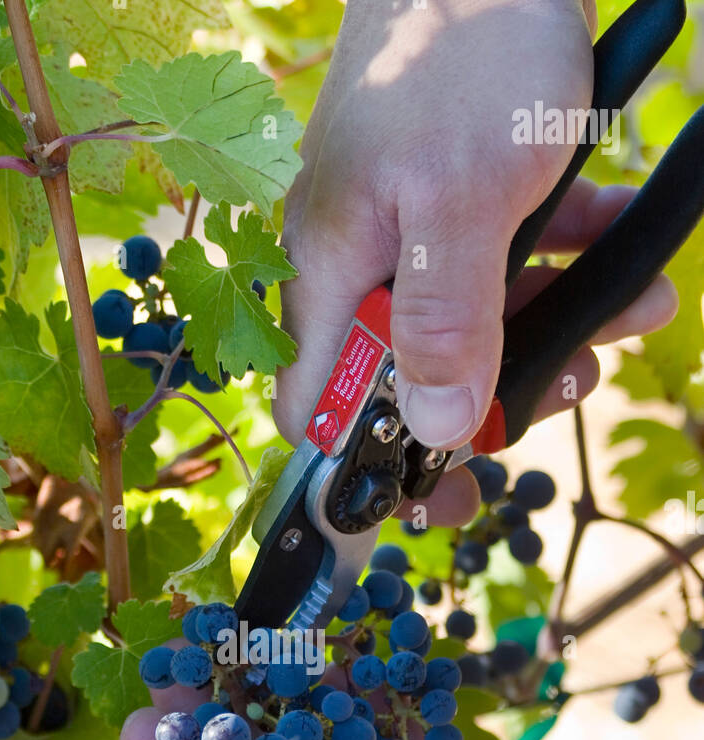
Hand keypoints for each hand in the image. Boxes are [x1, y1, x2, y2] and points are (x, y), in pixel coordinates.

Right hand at [274, 0, 678, 449]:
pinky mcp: (458, 197)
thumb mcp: (465, 196)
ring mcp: (406, 229)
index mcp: (328, 271)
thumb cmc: (463, 50)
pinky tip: (621, 250)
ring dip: (550, 329)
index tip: (441, 491)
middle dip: (492, 393)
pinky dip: (563, 264)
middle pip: (404, 378)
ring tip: (624, 316)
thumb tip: (437, 427)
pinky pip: (503, 260)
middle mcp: (356, 261)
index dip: (367, 464)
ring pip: (467, 322)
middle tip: (565, 386)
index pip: (315, 408)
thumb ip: (448, 320)